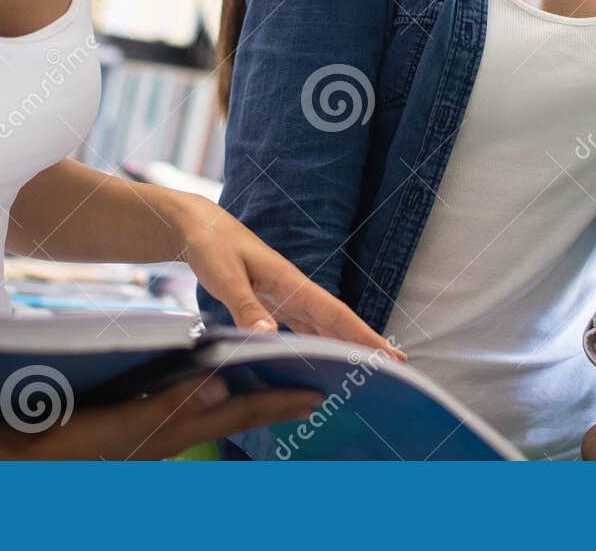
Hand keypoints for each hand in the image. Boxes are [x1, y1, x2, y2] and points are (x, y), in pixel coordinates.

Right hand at [19, 373, 324, 459]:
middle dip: (269, 401)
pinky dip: (199, 395)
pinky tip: (199, 381)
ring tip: (265, 380)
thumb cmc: (58, 447)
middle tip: (308, 389)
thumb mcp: (117, 426)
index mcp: (170, 433)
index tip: (320, 394)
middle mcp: (166, 436)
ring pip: (205, 411)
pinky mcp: (124, 428)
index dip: (279, 403)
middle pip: (229, 414)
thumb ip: (169, 406)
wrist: (2, 463)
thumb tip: (221, 386)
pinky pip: (176, 409)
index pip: (237, 413)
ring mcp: (146, 434)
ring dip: (236, 396)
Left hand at [178, 201, 403, 360]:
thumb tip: (269, 337)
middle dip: (365, 343)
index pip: (335, 314)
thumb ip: (246, 307)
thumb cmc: (212, 246)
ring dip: (345, 344)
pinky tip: (324, 358)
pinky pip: (304, 326)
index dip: (363, 336)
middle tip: (396, 368)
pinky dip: (319, 342)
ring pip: (324, 325)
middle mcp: (295, 291)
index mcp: (291, 283)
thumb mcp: (225, 277)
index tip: (390, 354)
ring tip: (369, 367)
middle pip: (337, 322)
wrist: (199, 227)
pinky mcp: (274, 302)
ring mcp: (287, 297)